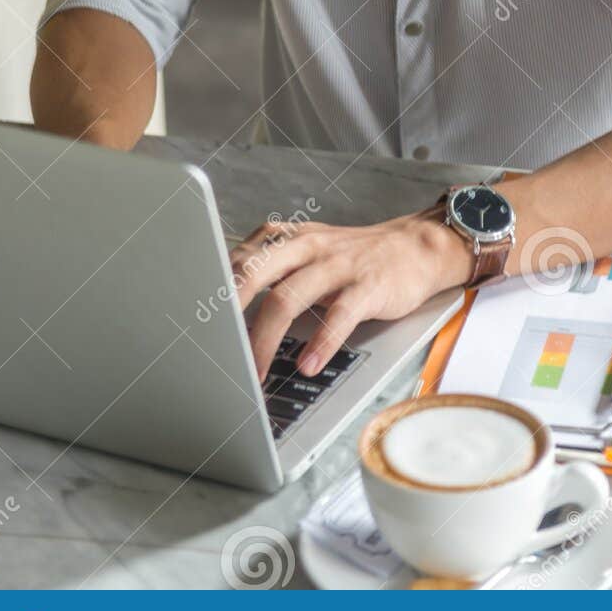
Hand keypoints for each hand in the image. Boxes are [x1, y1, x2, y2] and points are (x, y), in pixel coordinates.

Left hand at [230, 212, 472, 381]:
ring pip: (289, 298)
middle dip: (228, 310)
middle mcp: (309, 246)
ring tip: (255, 372)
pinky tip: (308, 366)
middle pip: (256, 272)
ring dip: (266, 339)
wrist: (418, 246)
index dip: (214, 288)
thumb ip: (272, 267)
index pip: (242, 258)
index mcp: (290, 238)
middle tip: (211, 345)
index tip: (193, 319)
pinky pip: (338, 316)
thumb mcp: (310, 250)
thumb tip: (224, 298)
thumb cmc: (356, 256)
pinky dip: (320, 343)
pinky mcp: (368, 286)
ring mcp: (338, 265)